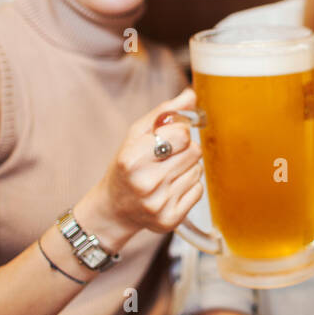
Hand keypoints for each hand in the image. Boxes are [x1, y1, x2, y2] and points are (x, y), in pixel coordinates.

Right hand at [82, 88, 205, 247]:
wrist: (114, 209)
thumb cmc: (126, 167)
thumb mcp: (136, 135)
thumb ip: (164, 113)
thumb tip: (191, 95)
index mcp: (132, 159)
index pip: (182, 134)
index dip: (180, 131)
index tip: (170, 135)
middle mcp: (146, 183)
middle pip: (194, 152)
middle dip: (185, 149)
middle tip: (167, 156)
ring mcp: (159, 204)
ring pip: (198, 170)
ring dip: (187, 167)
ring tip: (166, 173)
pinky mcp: (170, 219)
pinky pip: (199, 190)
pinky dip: (189, 186)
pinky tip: (170, 188)